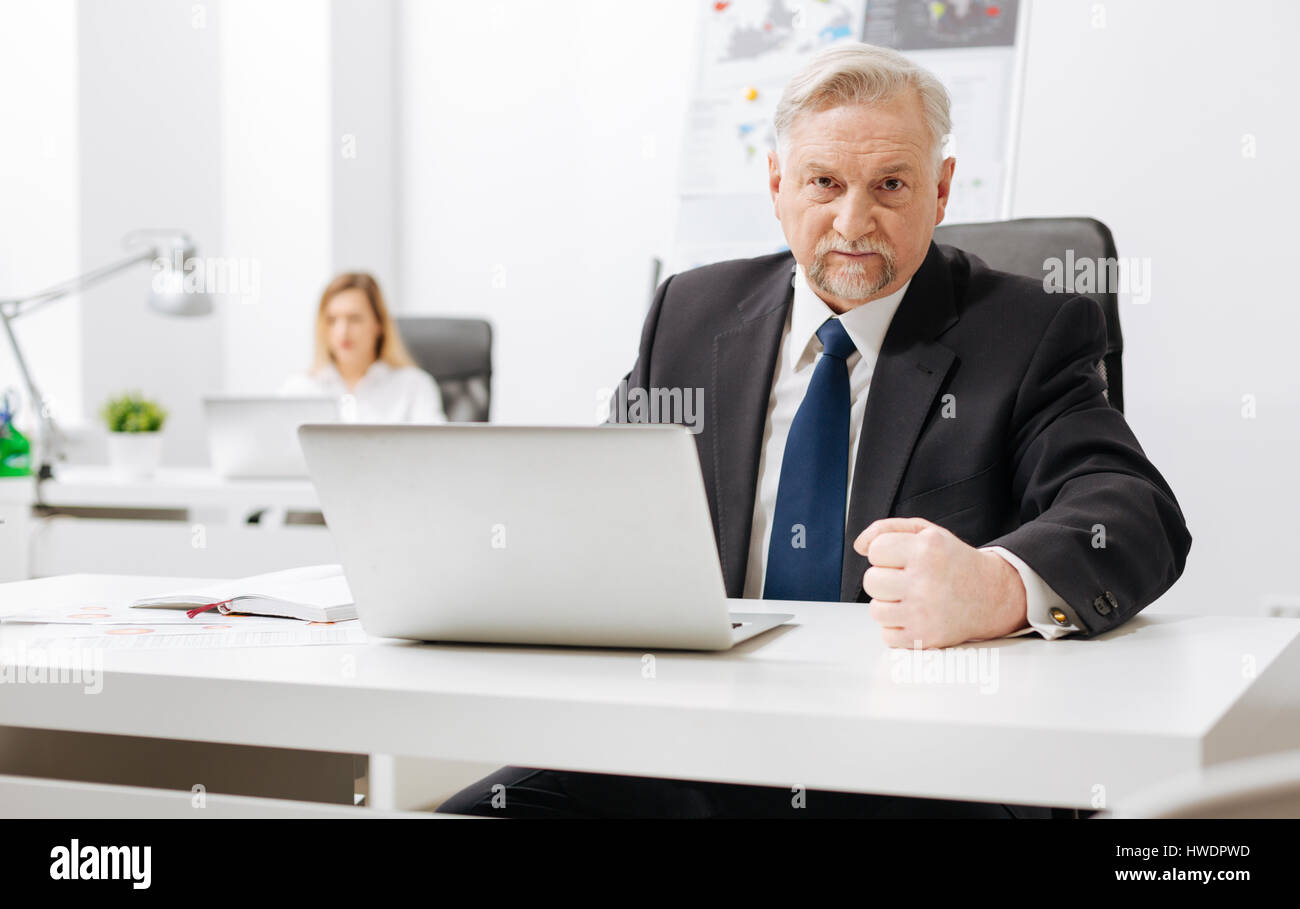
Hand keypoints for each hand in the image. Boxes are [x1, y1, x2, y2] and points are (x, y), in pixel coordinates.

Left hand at [853, 517, 1028, 648]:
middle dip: (885, 579)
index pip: (875, 550)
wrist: (992, 594)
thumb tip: (859, 546)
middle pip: (871, 581)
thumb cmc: (953, 562)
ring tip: (910, 598)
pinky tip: (915, 616)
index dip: (884, 554)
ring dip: (889, 605)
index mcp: (926, 549)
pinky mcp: (925, 637)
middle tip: (905, 579)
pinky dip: (897, 628)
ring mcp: (924, 612)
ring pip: (876, 610)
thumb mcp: (927, 532)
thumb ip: (887, 529)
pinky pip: (887, 636)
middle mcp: (925, 581)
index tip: (901, 558)